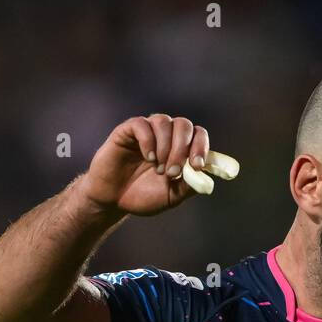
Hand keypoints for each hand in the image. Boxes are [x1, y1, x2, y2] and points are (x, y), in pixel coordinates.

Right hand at [78, 114, 210, 215]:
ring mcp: (147, 131)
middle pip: (184, 125)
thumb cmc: (143, 196)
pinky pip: (142, 124)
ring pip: (163, 121)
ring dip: (165, 147)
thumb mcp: (171, 196)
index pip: (199, 134)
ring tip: (158, 170)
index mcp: (180, 148)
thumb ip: (189, 186)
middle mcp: (166, 135)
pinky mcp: (127, 130)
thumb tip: (208, 177)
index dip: (201, 147)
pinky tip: (148, 158)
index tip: (197, 166)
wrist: (113, 200)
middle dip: (182, 149)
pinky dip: (148, 141)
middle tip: (173, 172)